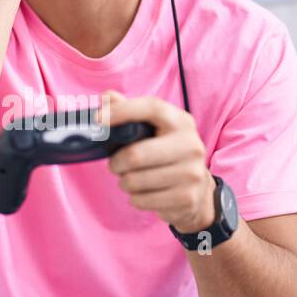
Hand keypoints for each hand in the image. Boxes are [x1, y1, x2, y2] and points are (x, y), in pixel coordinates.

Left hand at [97, 90, 216, 233]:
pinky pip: (141, 200)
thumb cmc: (167, 155)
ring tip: (132, 179)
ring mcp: (192, 173)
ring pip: (135, 181)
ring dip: (125, 182)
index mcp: (181, 122)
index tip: (97, 119)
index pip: (151, 107)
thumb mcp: (155, 130)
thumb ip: (130, 111)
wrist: (199, 192)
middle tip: (115, 165)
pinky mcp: (187, 198)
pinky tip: (146, 193)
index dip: (122, 111)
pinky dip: (135, 198)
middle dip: (116, 163)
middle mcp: (191, 145)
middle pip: (136, 155)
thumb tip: (106, 97)